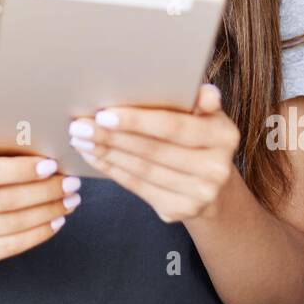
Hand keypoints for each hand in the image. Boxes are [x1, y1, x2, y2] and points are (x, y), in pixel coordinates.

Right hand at [0, 154, 81, 269]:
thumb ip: (9, 158)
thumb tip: (53, 159)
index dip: (20, 170)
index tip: (51, 165)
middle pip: (3, 200)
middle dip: (44, 192)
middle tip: (71, 185)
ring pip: (11, 224)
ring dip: (47, 212)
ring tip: (69, 202)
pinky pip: (10, 246)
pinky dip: (38, 234)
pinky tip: (56, 222)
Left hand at [69, 83, 239, 223]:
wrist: (215, 186)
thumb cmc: (199, 136)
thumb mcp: (206, 115)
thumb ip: (199, 101)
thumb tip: (205, 92)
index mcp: (223, 136)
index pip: (174, 127)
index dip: (137, 121)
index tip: (104, 114)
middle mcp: (216, 168)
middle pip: (153, 150)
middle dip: (111, 137)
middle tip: (79, 125)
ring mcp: (199, 194)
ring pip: (141, 170)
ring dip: (106, 153)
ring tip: (80, 138)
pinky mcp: (180, 211)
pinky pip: (137, 187)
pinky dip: (111, 170)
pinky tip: (93, 156)